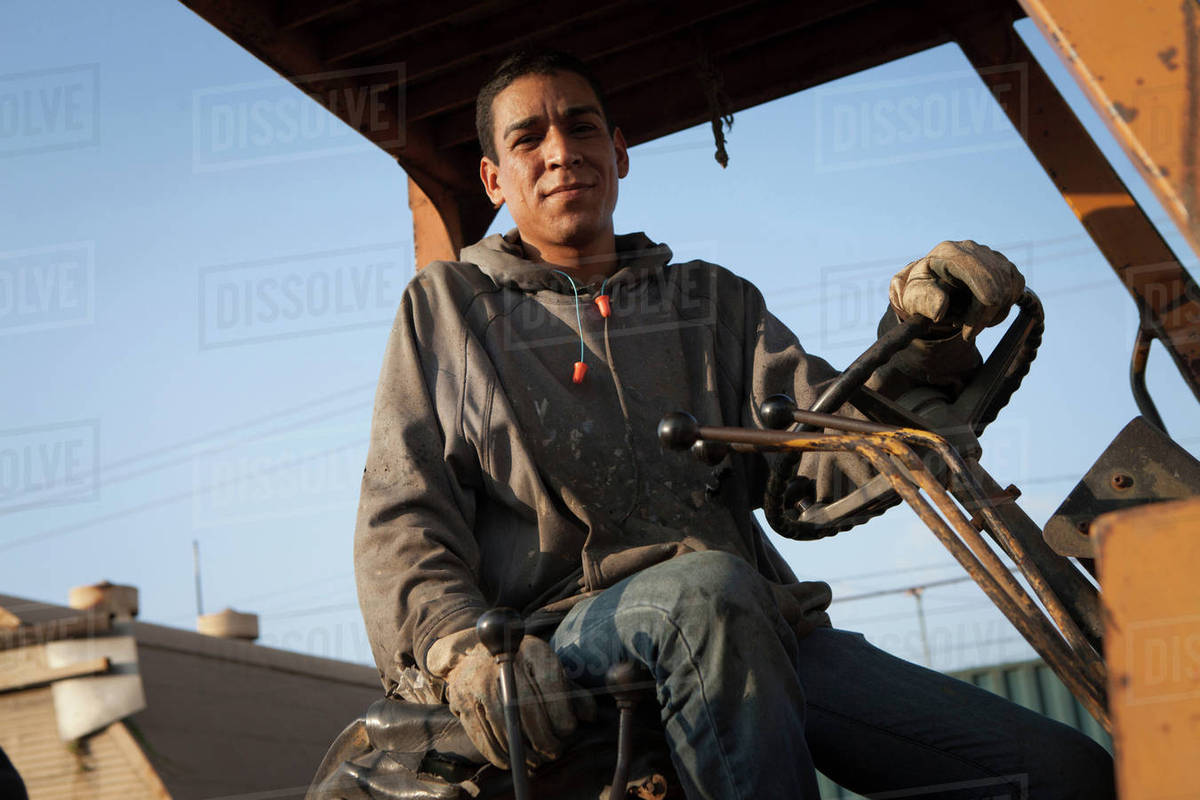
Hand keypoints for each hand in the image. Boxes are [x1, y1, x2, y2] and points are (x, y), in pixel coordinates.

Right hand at [445, 636, 595, 768]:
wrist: (471, 655)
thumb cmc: (521, 665)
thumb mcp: (549, 668)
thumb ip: (572, 692)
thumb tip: (589, 716)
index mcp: (531, 650)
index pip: (550, 686)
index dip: (562, 715)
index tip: (568, 730)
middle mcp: (503, 663)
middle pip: (527, 710)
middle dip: (545, 738)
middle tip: (554, 751)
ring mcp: (479, 682)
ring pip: (506, 727)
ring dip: (525, 752)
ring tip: (537, 759)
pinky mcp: (463, 702)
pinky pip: (484, 737)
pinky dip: (501, 755)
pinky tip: (513, 759)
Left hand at [889, 240, 1024, 340]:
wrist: (931, 285)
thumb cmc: (922, 292)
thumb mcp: (913, 297)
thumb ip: (924, 301)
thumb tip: (940, 309)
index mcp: (949, 253)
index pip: (980, 278)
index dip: (980, 310)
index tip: (967, 334)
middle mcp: (973, 249)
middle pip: (997, 287)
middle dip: (983, 317)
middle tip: (967, 333)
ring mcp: (991, 255)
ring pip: (1009, 290)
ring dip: (992, 314)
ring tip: (970, 321)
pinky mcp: (1004, 265)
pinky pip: (1016, 290)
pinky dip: (1002, 308)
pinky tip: (983, 314)